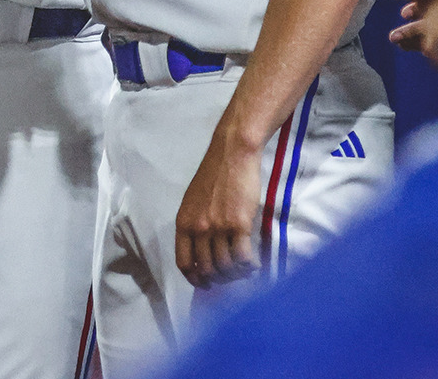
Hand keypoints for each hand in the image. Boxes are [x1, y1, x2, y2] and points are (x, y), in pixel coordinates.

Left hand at [176, 139, 264, 287]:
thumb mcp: (193, 201)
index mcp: (183, 223)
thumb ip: (195, 224)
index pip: (184, 262)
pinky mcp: (239, 224)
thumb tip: (203, 251)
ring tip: (245, 270)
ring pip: (226, 267)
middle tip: (231, 277)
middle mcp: (198, 228)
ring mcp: (218, 227)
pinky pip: (243, 257)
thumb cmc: (215, 175)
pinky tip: (254, 263)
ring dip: (236, 275)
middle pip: (207, 269)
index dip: (195, 279)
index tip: (206, 284)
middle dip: (220, 280)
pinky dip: (249, 266)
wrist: (232, 154)